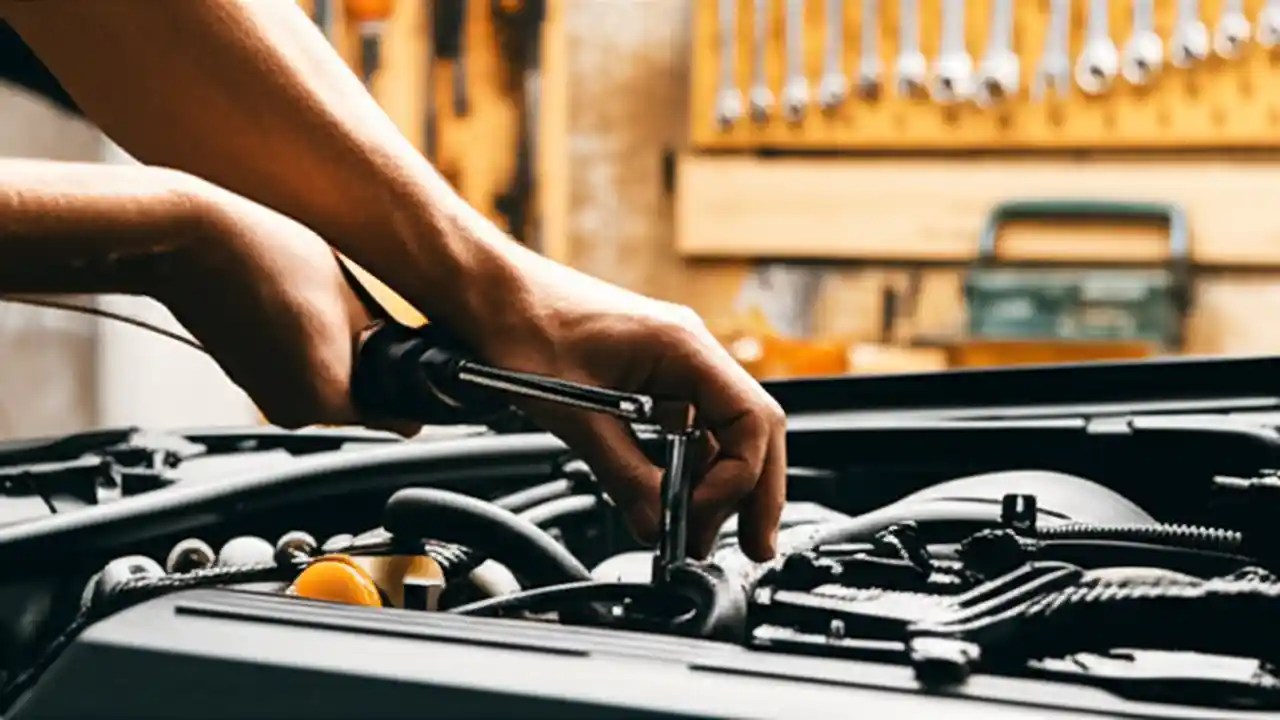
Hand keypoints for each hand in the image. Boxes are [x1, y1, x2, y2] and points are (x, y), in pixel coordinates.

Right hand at [155, 180, 418, 435]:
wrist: (194, 240)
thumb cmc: (270, 258)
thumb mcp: (355, 299)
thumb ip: (391, 341)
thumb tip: (417, 363)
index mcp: (326, 401)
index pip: (394, 416)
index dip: (410, 387)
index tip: (414, 359)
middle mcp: (294, 412)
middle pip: (362, 399)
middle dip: (373, 365)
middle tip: (364, 317)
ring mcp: (267, 396)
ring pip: (330, 384)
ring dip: (340, 354)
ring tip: (322, 305)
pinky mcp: (248, 377)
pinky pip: (297, 372)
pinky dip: (308, 348)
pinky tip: (297, 309)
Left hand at [457, 242, 785, 562]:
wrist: (490, 294)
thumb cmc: (524, 327)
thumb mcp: (576, 416)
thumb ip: (624, 475)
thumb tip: (656, 525)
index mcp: (683, 347)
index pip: (751, 421)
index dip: (741, 481)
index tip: (704, 519)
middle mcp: (689, 351)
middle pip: (751, 429)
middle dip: (753, 491)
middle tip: (751, 547)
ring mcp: (673, 363)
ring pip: (721, 432)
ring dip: (716, 484)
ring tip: (696, 533)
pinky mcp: (652, 376)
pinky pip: (687, 428)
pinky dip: (686, 468)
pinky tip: (672, 499)